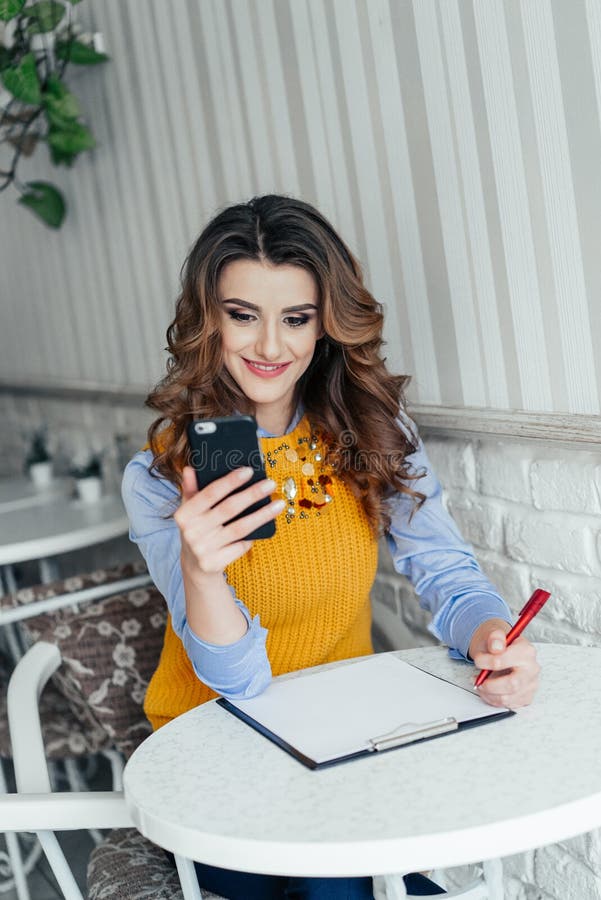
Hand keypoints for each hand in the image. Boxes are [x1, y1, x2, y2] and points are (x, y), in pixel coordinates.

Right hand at [174, 465, 283, 579]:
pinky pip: (241, 545)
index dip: (230, 481)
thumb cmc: (197, 531)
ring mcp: (203, 549)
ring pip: (240, 528)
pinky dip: (254, 535)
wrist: (194, 566)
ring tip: (279, 504)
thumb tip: (190, 469)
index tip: (249, 471)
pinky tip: (266, 525)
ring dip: (262, 515)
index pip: (210, 493)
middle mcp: (191, 532)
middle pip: (229, 509)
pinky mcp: (215, 562)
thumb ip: (191, 490)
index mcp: (184, 515)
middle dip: (252, 494)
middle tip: (270, 484)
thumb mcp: (190, 511)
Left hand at [469, 618, 539, 708]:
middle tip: (478, 679)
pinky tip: (488, 691)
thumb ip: (495, 638)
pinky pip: (508, 705)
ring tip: (481, 684)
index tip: (477, 661)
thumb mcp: (494, 635)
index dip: (486, 662)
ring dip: (488, 694)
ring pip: (508, 698)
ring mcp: (531, 684)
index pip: (503, 660)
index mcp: (526, 651)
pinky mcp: (526, 697)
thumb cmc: (498, 645)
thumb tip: (496, 647)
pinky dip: (493, 699)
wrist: (501, 651)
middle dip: (489, 685)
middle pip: (512, 684)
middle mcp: (532, 669)